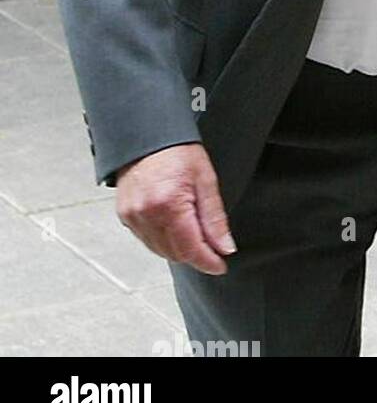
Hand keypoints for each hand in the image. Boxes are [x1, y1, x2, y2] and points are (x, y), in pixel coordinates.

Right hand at [115, 142, 235, 273]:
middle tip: (213, 247)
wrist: (148, 136)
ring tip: (195, 235)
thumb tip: (225, 247)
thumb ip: (215, 218)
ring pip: (160, 251)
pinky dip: (163, 241)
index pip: (190, 248)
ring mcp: (132, 218)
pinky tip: (175, 230)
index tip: (220, 266)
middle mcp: (146, 215)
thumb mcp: (206, 180)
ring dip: (179, 250)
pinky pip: (147, 240)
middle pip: (175, 253)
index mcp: (169, 205)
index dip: (208, 261)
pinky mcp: (125, 217)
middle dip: (196, 255)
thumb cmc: (178, 151)